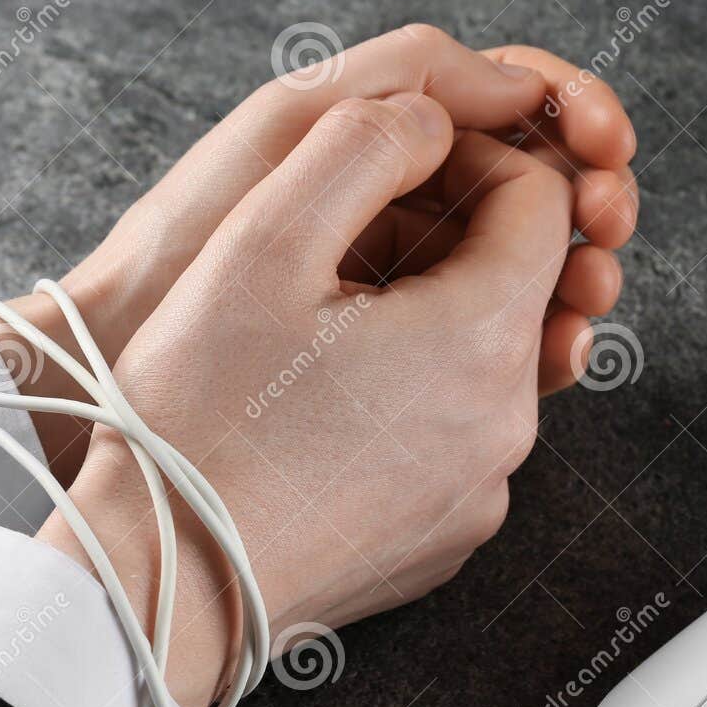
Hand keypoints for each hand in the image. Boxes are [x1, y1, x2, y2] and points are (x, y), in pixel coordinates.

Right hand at [38, 93, 573, 706]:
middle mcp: (506, 425)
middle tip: (343, 244)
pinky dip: (412, 405)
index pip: (541, 202)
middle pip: (517, 287)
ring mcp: (480, 493)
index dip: (470, 159)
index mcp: (481, 338)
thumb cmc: (198, 421)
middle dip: (446, 244)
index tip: (394, 170)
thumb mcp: (261, 240)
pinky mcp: (444, 539)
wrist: (164, 585)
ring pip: (483, 365)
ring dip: (424, 324)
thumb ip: (361, 144)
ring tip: (322, 330)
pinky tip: (326, 409)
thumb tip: (430, 122)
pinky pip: (454, 440)